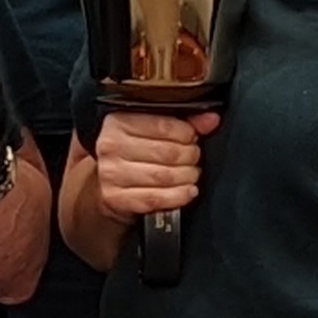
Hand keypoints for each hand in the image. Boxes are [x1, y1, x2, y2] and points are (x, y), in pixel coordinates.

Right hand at [84, 107, 210, 220]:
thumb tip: (211, 119)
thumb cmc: (132, 154)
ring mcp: (111, 173)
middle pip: (168, 152)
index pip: (164, 125)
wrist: (106, 185)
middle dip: (190, 157)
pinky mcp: (115, 198)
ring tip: (191, 175)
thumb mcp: (151, 131)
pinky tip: (187, 191)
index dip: (187, 134)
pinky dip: (178, 196)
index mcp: (118, 122)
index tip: (192, 138)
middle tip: (193, 159)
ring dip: (187, 177)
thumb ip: (182, 122)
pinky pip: (156, 198)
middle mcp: (111, 146)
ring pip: (164, 176)